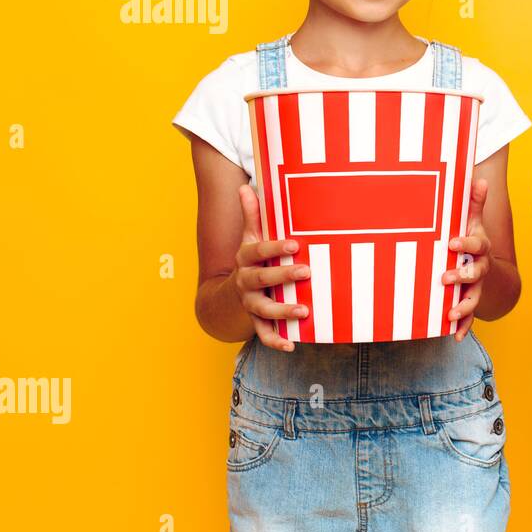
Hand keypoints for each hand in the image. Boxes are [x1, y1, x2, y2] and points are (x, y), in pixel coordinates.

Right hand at [232, 183, 308, 352]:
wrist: (225, 297)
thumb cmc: (249, 261)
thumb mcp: (248, 237)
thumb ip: (252, 214)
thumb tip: (246, 186)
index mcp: (245, 258)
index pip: (259, 251)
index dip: (276, 248)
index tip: (296, 244)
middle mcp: (245, 281)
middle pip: (262, 278)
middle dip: (284, 275)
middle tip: (307, 271)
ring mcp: (249, 303)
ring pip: (264, 308)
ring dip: (283, 310)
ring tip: (304, 311)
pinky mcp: (255, 322)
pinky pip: (264, 334)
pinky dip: (276, 341)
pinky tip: (292, 345)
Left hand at [442, 177, 490, 341]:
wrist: (487, 269)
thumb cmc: (471, 240)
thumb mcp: (473, 221)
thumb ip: (473, 202)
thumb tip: (479, 177)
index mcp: (480, 247)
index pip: (476, 244)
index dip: (465, 243)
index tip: (452, 242)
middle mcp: (480, 268)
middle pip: (476, 273)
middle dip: (463, 276)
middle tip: (446, 278)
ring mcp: (477, 287)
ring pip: (473, 297)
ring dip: (464, 306)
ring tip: (450, 312)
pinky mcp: (470, 303)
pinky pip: (470, 317)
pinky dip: (463, 327)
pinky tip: (454, 336)